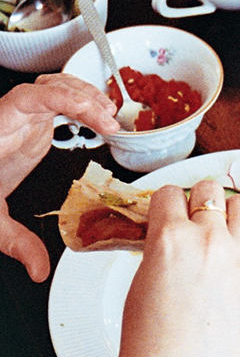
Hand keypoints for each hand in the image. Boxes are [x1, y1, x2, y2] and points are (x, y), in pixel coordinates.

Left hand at [0, 73, 119, 281]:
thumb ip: (14, 242)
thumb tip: (39, 270)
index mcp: (1, 132)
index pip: (34, 98)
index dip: (70, 100)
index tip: (99, 116)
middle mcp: (11, 118)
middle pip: (50, 86)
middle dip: (85, 97)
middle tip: (112, 120)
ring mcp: (21, 119)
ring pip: (55, 87)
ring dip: (85, 95)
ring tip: (111, 114)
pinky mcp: (29, 124)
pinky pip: (57, 101)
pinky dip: (80, 104)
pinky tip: (98, 118)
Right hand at [113, 180, 239, 356]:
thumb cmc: (150, 344)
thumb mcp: (141, 285)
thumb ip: (162, 255)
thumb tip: (174, 246)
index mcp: (169, 238)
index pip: (170, 194)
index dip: (170, 203)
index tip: (172, 212)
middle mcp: (209, 241)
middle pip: (210, 193)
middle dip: (202, 202)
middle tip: (200, 220)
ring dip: (237, 211)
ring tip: (233, 225)